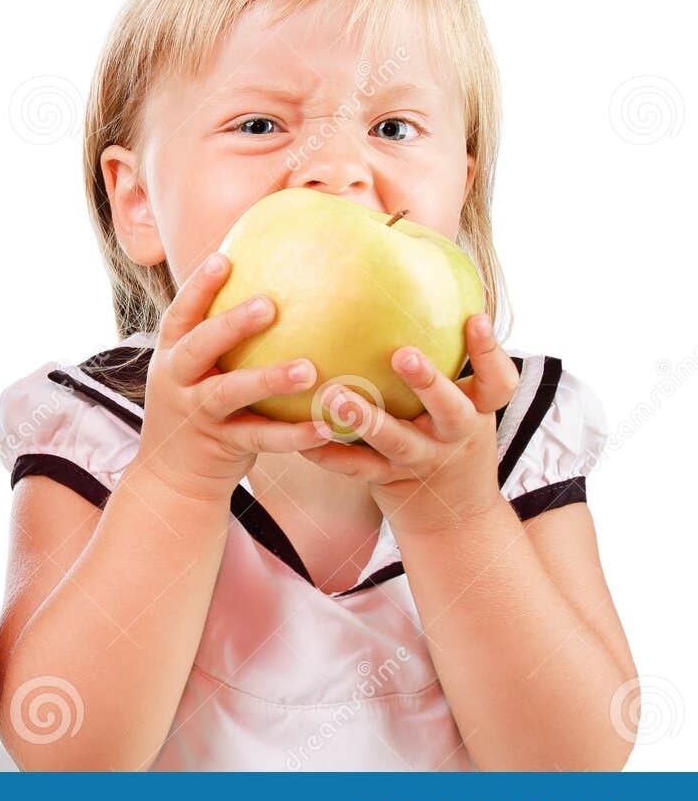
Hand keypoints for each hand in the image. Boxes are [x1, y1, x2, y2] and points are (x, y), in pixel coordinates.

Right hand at [134, 251, 332, 499]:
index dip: (198, 287)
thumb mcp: (197, 373)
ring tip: (308, 368)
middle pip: (199, 347)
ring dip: (268, 379)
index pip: (180, 314)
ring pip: (229, 393)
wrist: (171, 478)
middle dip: (231, 325)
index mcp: (172, 356)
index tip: (223, 258)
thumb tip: (275, 290)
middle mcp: (177, 381)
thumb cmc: (198, 411)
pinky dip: (293, 435)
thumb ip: (223, 341)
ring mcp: (196, 414)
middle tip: (270, 304)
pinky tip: (325, 426)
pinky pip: (260, 438)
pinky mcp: (219, 446)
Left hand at [297, 313, 519, 534]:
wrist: (452, 518)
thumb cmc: (447, 438)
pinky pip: (356, 468)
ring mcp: (421, 460)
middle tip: (402, 354)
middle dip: (428, 382)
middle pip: (450, 410)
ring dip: (365, 418)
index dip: (490, 352)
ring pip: (395, 441)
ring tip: (337, 396)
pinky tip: (301, 438)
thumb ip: (448, 363)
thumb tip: (420, 283)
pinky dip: (328, 454)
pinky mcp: (388, 480)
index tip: (476, 318)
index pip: (499, 383)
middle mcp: (453, 436)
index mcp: (475, 411)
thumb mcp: (463, 405)